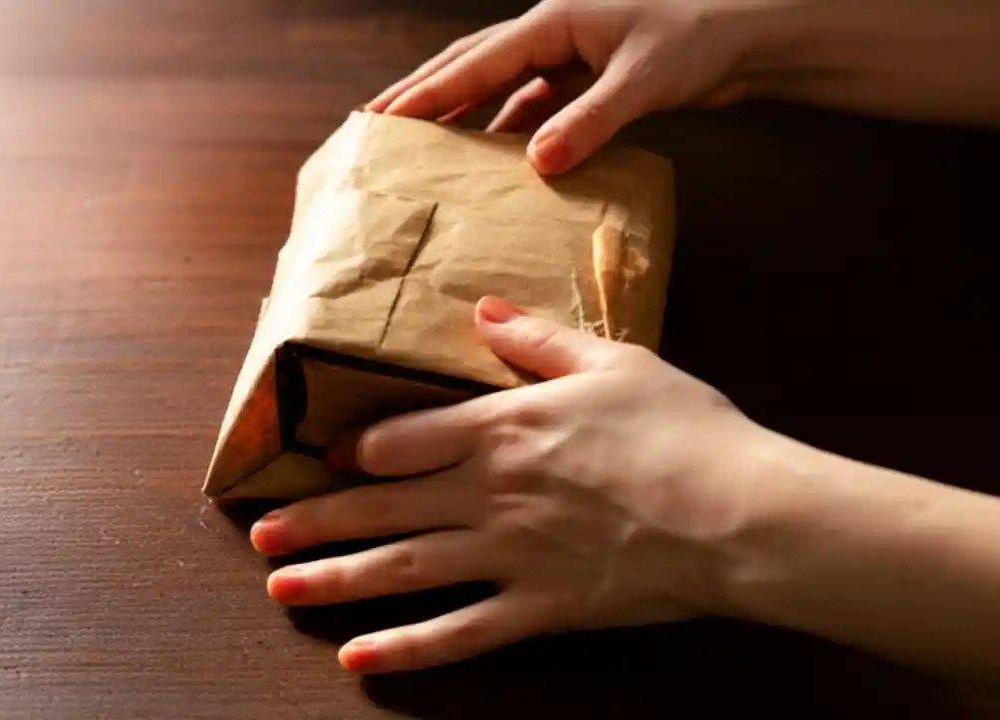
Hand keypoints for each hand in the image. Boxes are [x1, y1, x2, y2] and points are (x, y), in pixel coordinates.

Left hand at [250, 296, 797, 672]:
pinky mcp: (540, 608)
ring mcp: (509, 554)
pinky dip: (407, 649)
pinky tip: (358, 659)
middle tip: (260, 536)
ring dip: (334, 579)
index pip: (403, 439)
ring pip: (401, 569)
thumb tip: (483, 311)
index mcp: (502, 428)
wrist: (739, 510)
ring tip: (280, 589)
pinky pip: (460, 633)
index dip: (357, 451)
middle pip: (382, 507)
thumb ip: (539, 339)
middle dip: (316, 520)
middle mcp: (488, 491)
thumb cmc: (683, 428)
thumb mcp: (612, 361)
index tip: (326, 460)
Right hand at [367, 0, 783, 173]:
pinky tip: (497, 164)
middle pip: (471, 65)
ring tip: (423, 150)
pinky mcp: (587, 80)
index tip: (384, 119)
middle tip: (377, 126)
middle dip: (425, 95)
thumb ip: (590, 121)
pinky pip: (533, 107)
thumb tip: (537, 162)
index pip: (476, 62)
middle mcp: (551, 34)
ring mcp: (568, 56)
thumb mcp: (642, 80)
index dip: (428, 92)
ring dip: (463, 117)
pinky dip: (510, 132)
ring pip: (499, 87)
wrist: (748, 34)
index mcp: (553, 21)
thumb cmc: (699, 38)